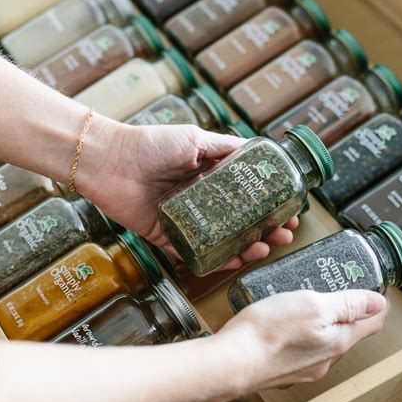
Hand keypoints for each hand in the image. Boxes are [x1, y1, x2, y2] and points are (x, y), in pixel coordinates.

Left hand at [78, 121, 298, 269]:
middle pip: (240, 222)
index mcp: (209, 178)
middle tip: (283, 237)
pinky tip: (234, 262)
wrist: (109, 161)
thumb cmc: (151, 145)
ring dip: (245, 248)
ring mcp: (185, 221)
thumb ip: (224, 148)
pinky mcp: (165, 237)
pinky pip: (193, 254)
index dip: (271, 205)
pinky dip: (214, 261)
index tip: (291, 212)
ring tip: (263, 249)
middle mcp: (200, 201)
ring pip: (222, 241)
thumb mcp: (194, 139)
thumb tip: (257, 149)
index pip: (248, 196)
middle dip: (265, 230)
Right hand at [218, 289, 388, 389]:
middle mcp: (325, 361)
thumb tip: (378, 302)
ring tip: (306, 304)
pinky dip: (299, 335)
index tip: (374, 290)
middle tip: (336, 290)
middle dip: (347, 313)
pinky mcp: (282, 371)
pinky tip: (283, 324)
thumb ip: (348, 305)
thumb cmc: (268, 333)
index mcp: (338, 343)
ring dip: (321, 324)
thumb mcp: (313, 305)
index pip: (373, 324)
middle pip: (347, 334)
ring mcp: (303, 370)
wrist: (230, 364)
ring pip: (322, 343)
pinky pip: (300, 350)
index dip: (377, 305)